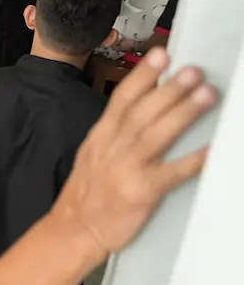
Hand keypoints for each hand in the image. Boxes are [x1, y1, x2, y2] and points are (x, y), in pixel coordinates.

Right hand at [52, 48, 213, 255]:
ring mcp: (126, 170)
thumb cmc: (87, 194)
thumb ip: (115, 131)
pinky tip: (211, 149)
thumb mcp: (92, 154)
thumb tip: (144, 107)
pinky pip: (171, 173)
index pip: (121, 100)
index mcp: (100, 137)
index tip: (160, 55)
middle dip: (168, 89)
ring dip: (182, 113)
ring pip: (156, 135)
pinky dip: (192, 160)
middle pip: (142, 113)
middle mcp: (112, 149)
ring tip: (205, 94)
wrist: (74, 229)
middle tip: (192, 70)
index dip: (142, 76)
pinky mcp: (140, 192)